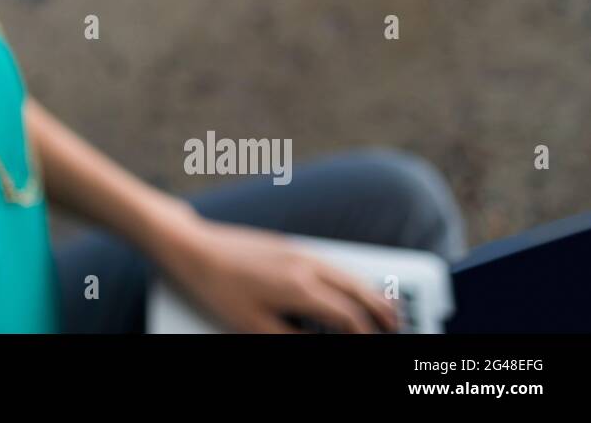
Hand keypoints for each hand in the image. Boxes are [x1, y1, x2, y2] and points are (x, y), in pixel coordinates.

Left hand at [161, 216, 400, 332]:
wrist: (192, 247)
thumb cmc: (218, 288)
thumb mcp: (253, 325)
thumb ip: (291, 339)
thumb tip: (317, 344)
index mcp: (301, 288)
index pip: (348, 316)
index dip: (366, 335)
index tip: (377, 345)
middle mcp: (305, 265)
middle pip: (357, 290)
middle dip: (381, 310)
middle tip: (398, 326)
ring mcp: (296, 251)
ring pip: (346, 272)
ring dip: (369, 290)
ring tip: (383, 306)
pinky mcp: (286, 245)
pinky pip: (330, 262)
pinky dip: (348, 276)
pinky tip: (347, 284)